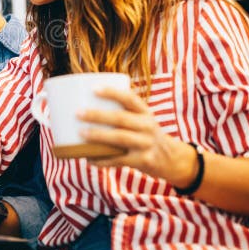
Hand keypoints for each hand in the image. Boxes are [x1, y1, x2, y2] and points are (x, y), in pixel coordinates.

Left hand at [78, 88, 197, 186]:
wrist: (170, 159)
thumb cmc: (145, 134)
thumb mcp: (141, 119)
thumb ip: (123, 112)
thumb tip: (83, 105)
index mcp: (145, 112)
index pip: (129, 98)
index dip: (112, 92)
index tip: (93, 89)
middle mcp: (147, 126)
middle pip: (120, 118)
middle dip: (97, 115)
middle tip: (78, 113)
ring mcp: (146, 144)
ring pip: (119, 138)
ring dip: (98, 136)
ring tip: (80, 133)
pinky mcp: (143, 161)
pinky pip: (118, 160)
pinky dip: (101, 159)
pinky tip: (88, 158)